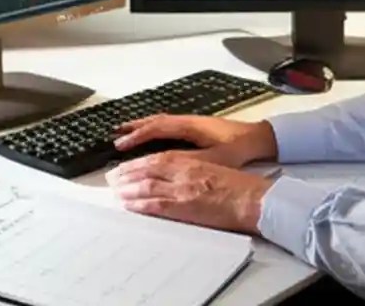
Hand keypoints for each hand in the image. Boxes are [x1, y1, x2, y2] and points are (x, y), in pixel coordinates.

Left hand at [106, 152, 272, 233]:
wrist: (253, 199)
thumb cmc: (241, 187)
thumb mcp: (215, 170)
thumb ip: (195, 172)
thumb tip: (178, 180)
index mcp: (192, 162)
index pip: (158, 159)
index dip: (138, 163)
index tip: (125, 166)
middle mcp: (184, 172)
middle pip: (147, 169)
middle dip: (126, 174)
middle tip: (110, 178)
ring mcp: (183, 189)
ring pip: (147, 185)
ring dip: (127, 188)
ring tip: (113, 191)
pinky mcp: (185, 206)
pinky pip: (155, 204)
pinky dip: (138, 204)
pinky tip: (127, 204)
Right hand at [113, 115, 276, 167]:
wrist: (259, 137)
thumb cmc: (239, 149)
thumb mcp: (214, 158)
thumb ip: (188, 160)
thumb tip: (163, 163)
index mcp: (190, 126)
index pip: (157, 129)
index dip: (137, 137)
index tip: (120, 146)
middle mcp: (188, 120)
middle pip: (155, 121)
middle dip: (134, 129)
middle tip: (115, 137)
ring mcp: (192, 122)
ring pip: (161, 120)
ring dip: (142, 126)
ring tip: (125, 132)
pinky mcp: (197, 126)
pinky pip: (168, 123)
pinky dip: (154, 127)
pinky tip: (150, 133)